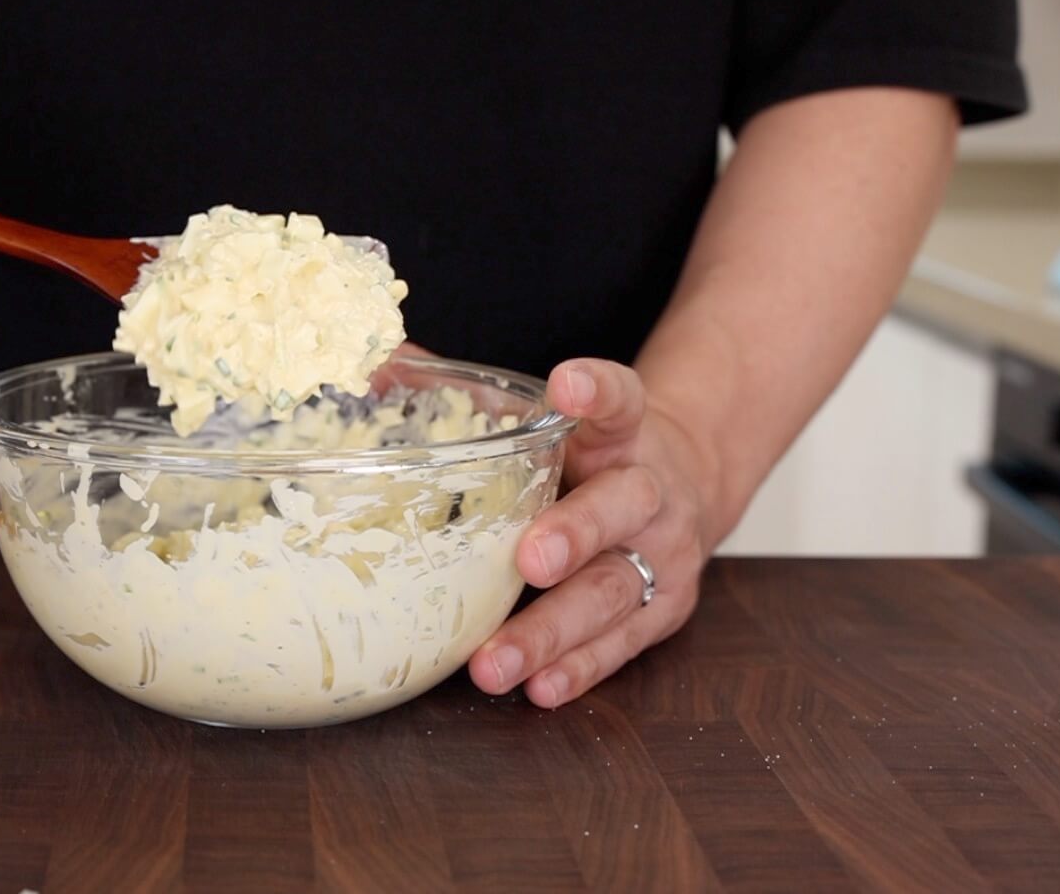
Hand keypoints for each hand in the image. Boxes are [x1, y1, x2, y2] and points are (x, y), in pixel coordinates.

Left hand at [468, 358, 719, 707]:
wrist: (684, 490)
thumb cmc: (590, 459)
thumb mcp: (554, 424)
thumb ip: (477, 402)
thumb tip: (375, 372)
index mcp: (621, 432)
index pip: (620, 399)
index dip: (596, 392)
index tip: (566, 387)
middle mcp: (650, 488)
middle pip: (621, 506)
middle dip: (575, 534)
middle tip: (528, 559)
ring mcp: (663, 553)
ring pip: (613, 591)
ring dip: (553, 630)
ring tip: (495, 661)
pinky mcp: (666, 608)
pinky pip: (622, 644)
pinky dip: (579, 668)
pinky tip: (540, 687)